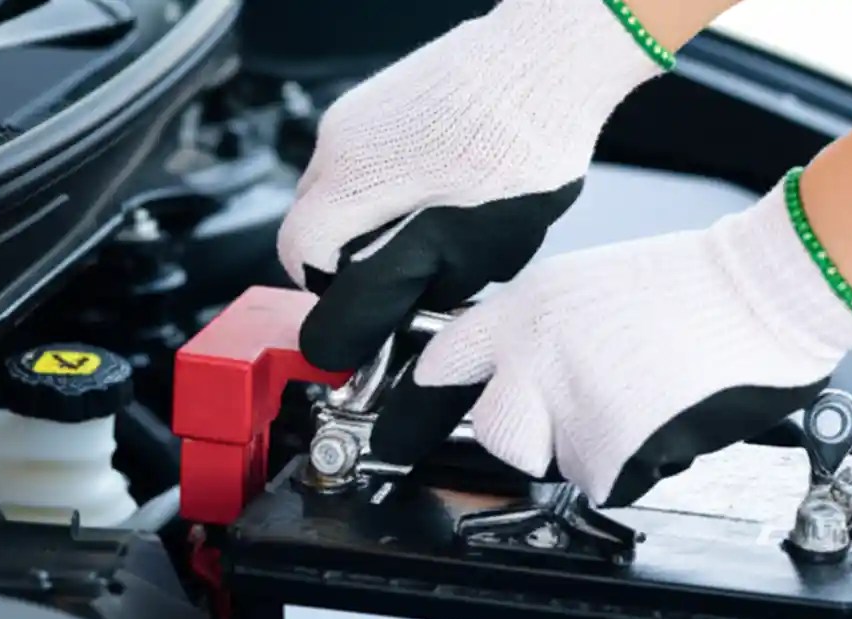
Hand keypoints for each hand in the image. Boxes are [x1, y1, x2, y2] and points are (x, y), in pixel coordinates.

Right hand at [278, 0, 662, 372]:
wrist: (548, 61)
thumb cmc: (524, 146)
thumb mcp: (476, 250)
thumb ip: (416, 289)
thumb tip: (393, 316)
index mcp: (351, 183)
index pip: (303, 264)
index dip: (335, 302)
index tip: (363, 324)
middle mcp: (338, 146)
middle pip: (312, 230)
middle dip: (349, 268)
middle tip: (400, 285)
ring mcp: (355, 118)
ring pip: (336, 197)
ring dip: (368, 228)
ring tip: (432, 232)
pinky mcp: (378, 102)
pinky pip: (361, 164)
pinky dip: (384, 191)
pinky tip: (442, 190)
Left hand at [369, 180, 851, 506]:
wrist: (763, 289)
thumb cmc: (689, 285)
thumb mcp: (584, 286)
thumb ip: (533, 333)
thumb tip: (503, 376)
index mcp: (524, 311)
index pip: (439, 368)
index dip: (416, 409)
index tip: (396, 436)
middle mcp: (536, 358)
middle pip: (495, 437)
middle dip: (528, 440)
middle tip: (574, 419)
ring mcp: (574, 406)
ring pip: (561, 463)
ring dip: (595, 448)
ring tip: (641, 398)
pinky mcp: (618, 450)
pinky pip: (612, 482)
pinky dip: (638, 463)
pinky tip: (665, 416)